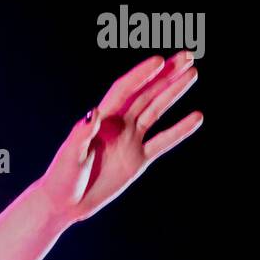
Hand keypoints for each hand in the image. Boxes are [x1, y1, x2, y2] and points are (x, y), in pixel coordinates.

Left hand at [41, 51, 202, 227]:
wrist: (66, 203)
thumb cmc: (62, 177)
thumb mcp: (70, 154)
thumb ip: (82, 133)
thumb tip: (93, 111)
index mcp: (100, 119)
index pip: (124, 90)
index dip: (141, 75)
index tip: (160, 61)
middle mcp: (117, 125)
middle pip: (145, 94)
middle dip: (165, 75)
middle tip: (187, 56)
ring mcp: (130, 140)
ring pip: (156, 110)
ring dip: (173, 92)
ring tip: (192, 73)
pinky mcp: (138, 159)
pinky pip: (163, 142)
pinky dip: (179, 130)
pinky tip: (197, 116)